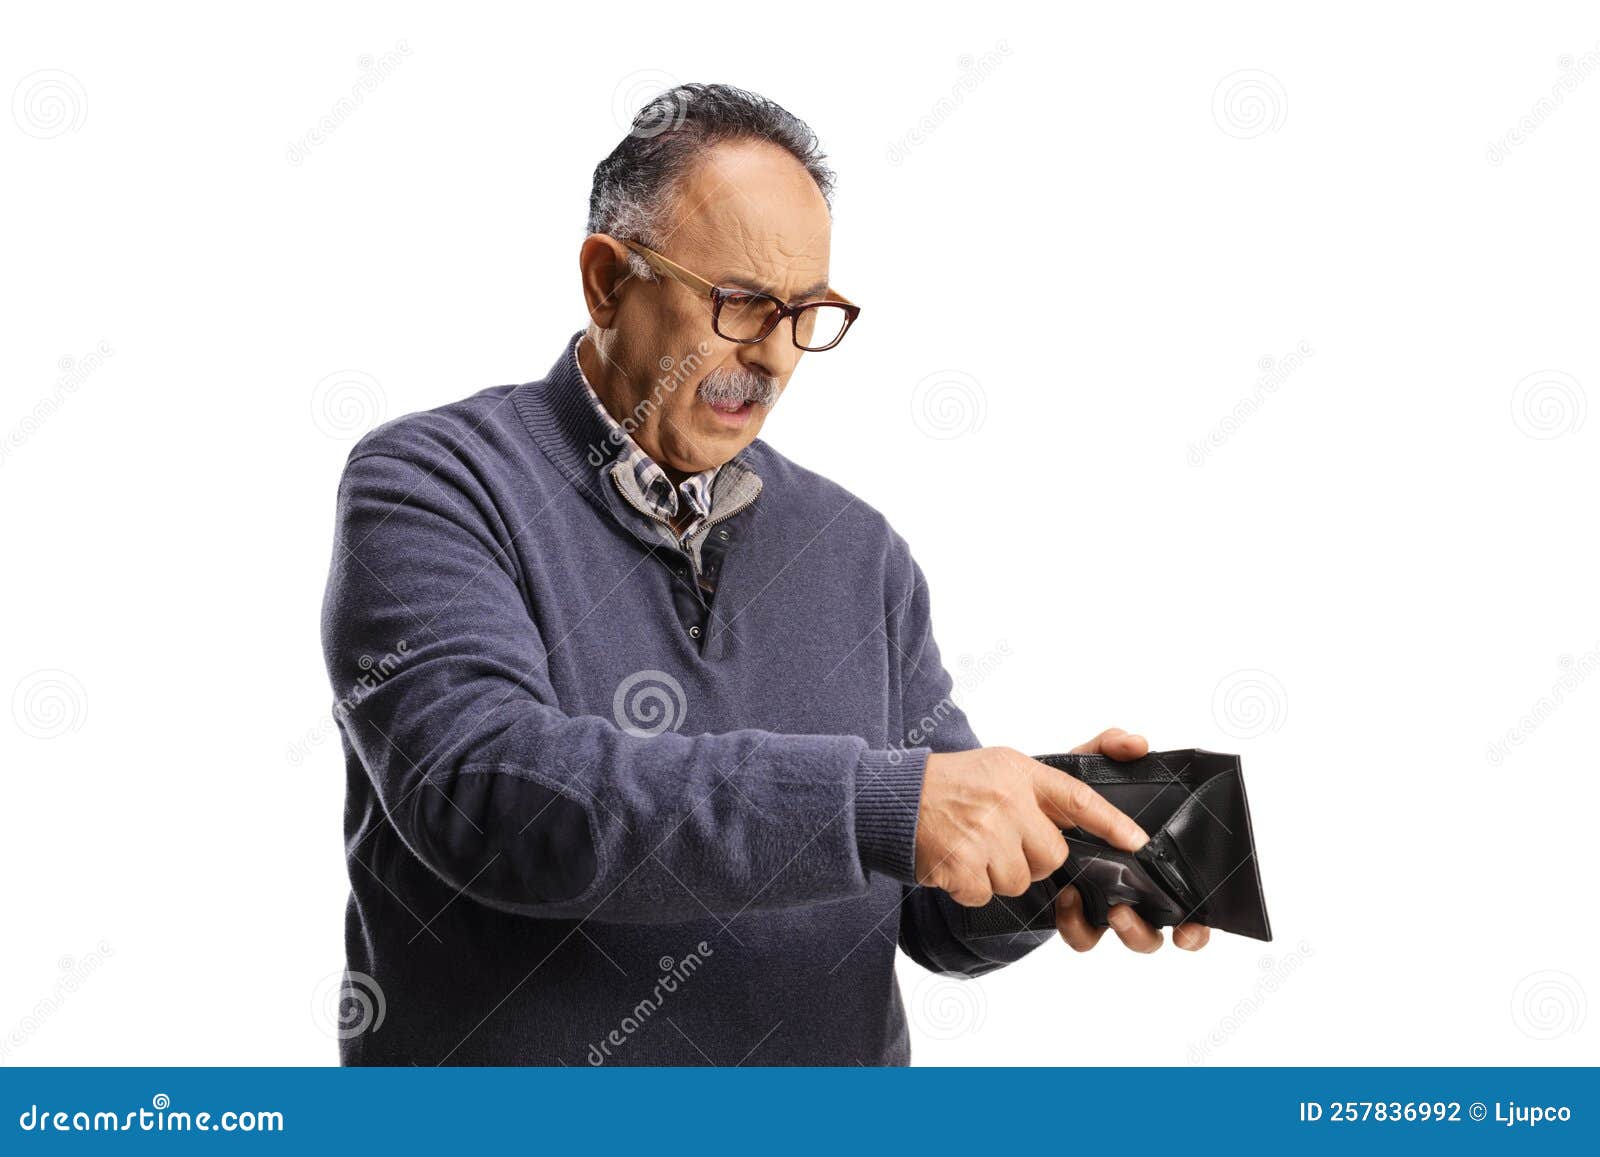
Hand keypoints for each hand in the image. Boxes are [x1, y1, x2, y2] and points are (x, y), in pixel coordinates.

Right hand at [915, 743, 1148, 907]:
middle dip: (1031, 858)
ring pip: (1019, 880)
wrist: (893, 798)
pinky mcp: (960, 863)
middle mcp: (1005, 801)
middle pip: (1051, 855)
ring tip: (973, 847)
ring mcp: (982, 833)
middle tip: (1001, 840)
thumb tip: (1133, 744)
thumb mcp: (1005, 765)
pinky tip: (955, 861)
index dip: (1110, 822)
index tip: (1135, 841)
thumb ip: (1057, 777)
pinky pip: (985, 894)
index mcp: (1020, 773)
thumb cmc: (956, 783)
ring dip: (997, 874)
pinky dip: (969, 886)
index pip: (1076, 798)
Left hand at [1053, 728, 1210, 953]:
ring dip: (1130, 931)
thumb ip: (1108, 748)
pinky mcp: (1074, 913)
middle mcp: (1134, 886)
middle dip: (1166, 933)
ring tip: (1114, 911)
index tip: (1194, 924)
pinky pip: (1084, 936)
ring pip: (1131, 937)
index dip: (1198, 923)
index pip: (1187, 897)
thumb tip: (1137, 743)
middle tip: (1150, 920)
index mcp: (1148, 857)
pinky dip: (1079, 924)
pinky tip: (1067, 898)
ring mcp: (1105, 902)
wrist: (1008, 810)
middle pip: (1163, 928)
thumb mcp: (1083, 766)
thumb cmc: (1061, 793)